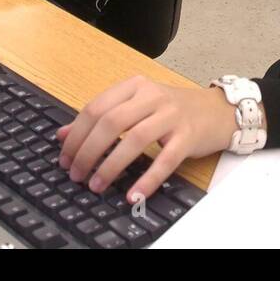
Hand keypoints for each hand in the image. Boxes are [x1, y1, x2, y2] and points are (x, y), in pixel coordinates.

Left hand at [56, 76, 235, 202]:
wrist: (217, 111)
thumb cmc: (172, 110)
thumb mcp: (135, 105)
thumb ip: (101, 116)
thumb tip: (62, 135)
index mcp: (134, 86)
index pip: (96, 107)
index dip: (76, 135)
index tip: (64, 158)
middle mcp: (152, 96)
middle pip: (112, 122)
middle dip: (88, 151)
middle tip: (77, 174)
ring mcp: (172, 115)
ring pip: (135, 139)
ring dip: (111, 166)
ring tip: (96, 185)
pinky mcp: (188, 136)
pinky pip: (165, 160)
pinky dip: (148, 179)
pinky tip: (134, 194)